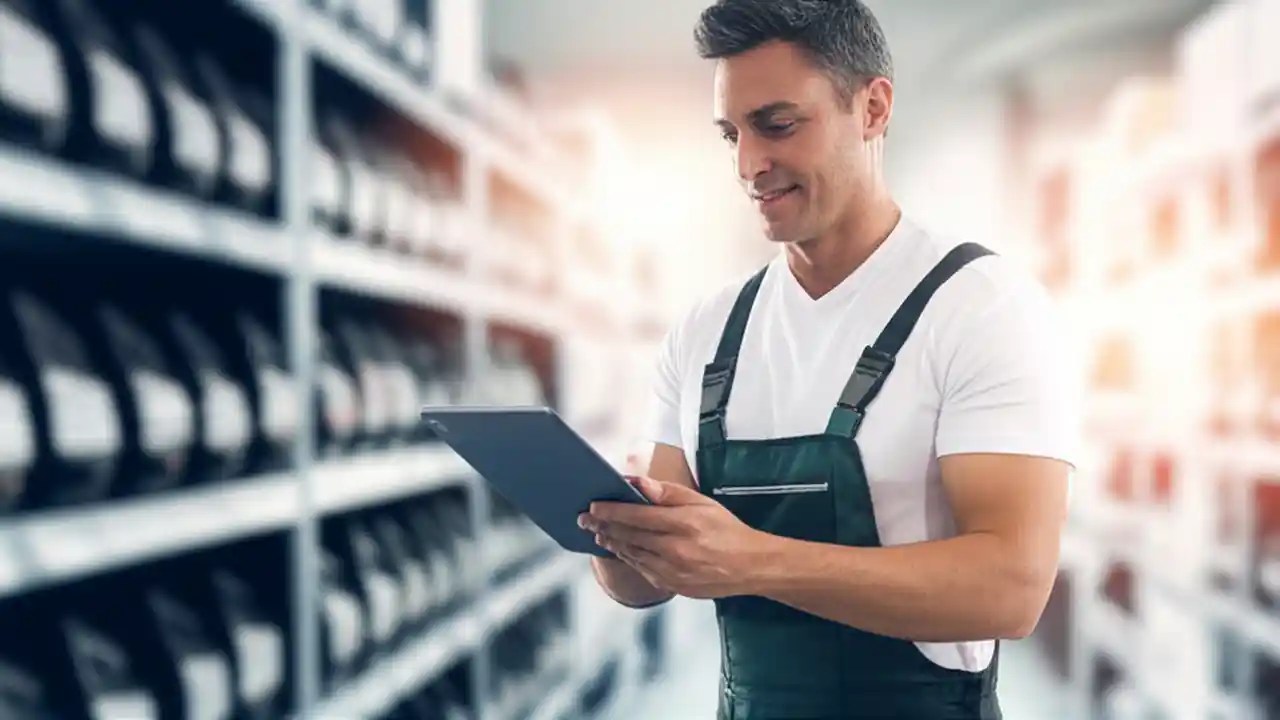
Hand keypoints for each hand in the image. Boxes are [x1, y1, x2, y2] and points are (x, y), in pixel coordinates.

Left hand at [578, 476, 770, 599]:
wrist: (750, 566)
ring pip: (632, 555)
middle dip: (603, 526)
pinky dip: (628, 558)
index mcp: (683, 524)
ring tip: (598, 533)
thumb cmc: (726, 529)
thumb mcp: (701, 502)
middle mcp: (675, 550)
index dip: (611, 510)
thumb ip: (667, 493)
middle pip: (628, 536)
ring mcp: (673, 572)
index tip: (593, 505)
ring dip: (612, 543)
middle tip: (584, 519)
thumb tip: (637, 482)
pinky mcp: (673, 586)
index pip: (636, 515)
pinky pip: (643, 570)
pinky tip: (620, 549)